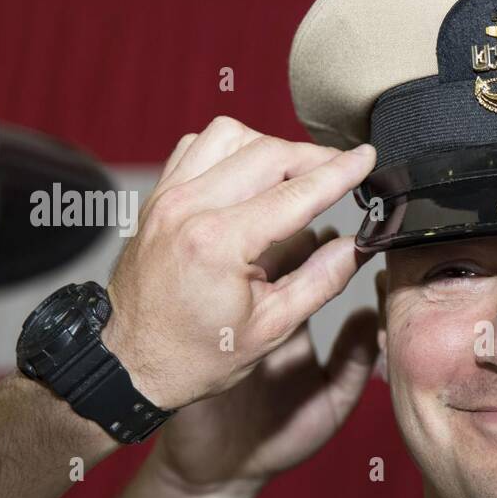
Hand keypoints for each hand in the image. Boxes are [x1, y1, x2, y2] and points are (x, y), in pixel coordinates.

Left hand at [102, 116, 375, 410]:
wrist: (128, 361)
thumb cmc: (196, 354)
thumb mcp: (271, 328)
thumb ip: (321, 281)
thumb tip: (357, 246)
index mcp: (218, 244)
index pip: (295, 193)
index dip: (339, 173)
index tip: (367, 158)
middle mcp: (188, 209)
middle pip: (267, 152)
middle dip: (314, 157)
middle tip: (342, 171)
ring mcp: (167, 197)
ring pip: (230, 136)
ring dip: (271, 147)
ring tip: (295, 174)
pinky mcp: (158, 197)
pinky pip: (198, 146)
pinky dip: (232, 150)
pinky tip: (250, 176)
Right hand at [153, 230, 379, 490]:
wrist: (220, 471)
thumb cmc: (278, 441)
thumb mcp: (331, 402)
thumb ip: (355, 362)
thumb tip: (372, 314)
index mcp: (291, 331)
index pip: (313, 278)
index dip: (329, 253)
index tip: (347, 230)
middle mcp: (258, 321)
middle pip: (278, 265)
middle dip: (294, 235)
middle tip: (312, 211)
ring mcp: (226, 327)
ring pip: (244, 273)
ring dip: (259, 248)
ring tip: (278, 225)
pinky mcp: (201, 341)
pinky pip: (213, 302)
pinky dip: (220, 277)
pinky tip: (230, 258)